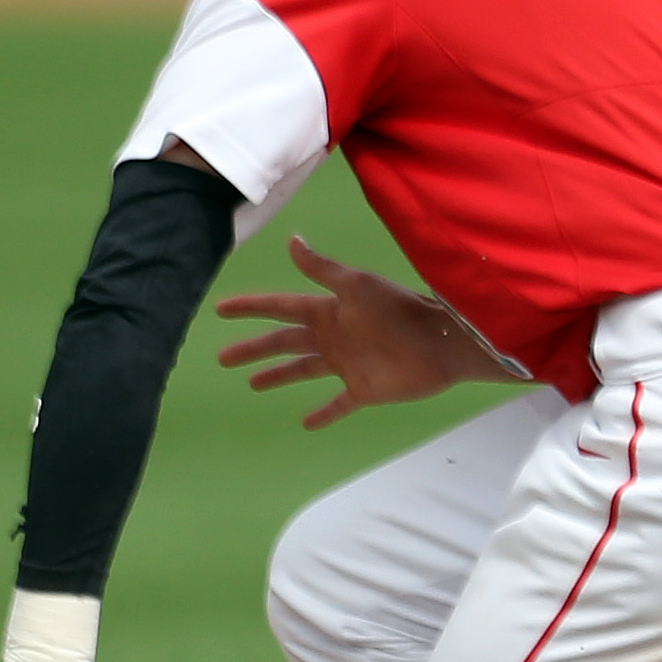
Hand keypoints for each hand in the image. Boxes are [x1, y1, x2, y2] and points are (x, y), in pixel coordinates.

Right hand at [214, 236, 510, 428]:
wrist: (439, 342)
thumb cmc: (398, 310)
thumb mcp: (356, 285)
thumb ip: (321, 268)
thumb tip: (292, 239)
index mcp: (327, 311)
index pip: (279, 308)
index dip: (250, 308)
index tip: (221, 309)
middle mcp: (332, 337)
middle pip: (282, 343)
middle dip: (253, 349)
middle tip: (223, 357)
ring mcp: (346, 365)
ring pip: (302, 371)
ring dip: (278, 376)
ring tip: (253, 384)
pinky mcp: (364, 390)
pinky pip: (337, 405)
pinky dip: (323, 414)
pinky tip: (306, 422)